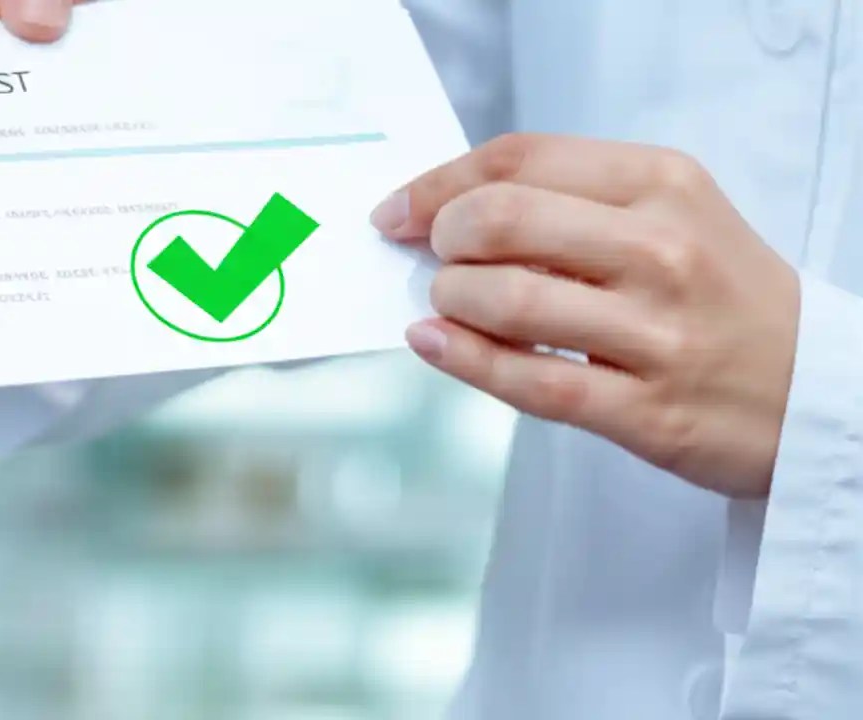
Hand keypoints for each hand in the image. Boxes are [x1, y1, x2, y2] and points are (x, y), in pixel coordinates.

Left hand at [371, 134, 799, 498]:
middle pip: (498, 220)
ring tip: (450, 307)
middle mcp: (662, 249)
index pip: (518, 160)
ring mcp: (657, 333)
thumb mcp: (671, 216)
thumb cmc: (723, 296)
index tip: (398, 210)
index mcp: (663, 184)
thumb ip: (572, 204)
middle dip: (440, 239)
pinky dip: (463, 359)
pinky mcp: (646, 409)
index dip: (437, 183)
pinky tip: (434, 344)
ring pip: (505, 300)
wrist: (817, 389)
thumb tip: (449, 213)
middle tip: (435, 260)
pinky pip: (528, 381)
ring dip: (449, 301)